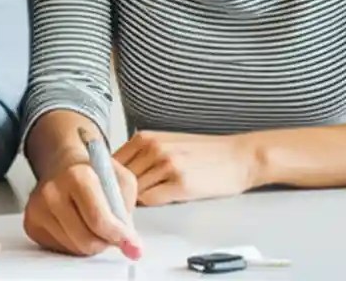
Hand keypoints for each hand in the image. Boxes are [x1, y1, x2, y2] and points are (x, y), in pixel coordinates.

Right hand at [22, 159, 142, 258]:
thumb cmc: (93, 172)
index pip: (98, 219)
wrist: (63, 164)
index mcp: (76, 175)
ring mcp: (38, 209)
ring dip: (91, 242)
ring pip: (74, 248)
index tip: (130, 243)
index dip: (117, 235)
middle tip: (113, 234)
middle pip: (86, 240)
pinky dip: (74, 243)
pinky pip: (60, 249)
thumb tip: (128, 240)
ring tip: (93, 224)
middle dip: (105, 242)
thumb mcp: (120, 178)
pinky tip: (76, 225)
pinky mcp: (31, 224)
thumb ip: (126, 206)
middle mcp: (52, 192)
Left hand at [114, 131, 258, 205]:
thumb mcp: (167, 143)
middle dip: (117, 193)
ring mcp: (166, 166)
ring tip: (136, 207)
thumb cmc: (204, 153)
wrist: (238, 157)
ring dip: (132, 202)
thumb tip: (114, 176)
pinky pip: (150, 200)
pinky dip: (148, 206)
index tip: (107, 191)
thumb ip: (141, 155)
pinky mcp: (180, 184)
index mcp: (146, 137)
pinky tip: (155, 204)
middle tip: (119, 205)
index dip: (107, 179)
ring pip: (132, 191)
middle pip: (118, 178)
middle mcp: (153, 148)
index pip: (110, 162)